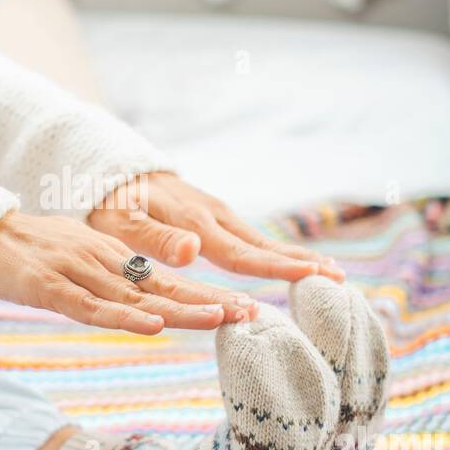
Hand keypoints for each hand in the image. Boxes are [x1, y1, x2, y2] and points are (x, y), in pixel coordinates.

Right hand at [0, 210, 257, 334]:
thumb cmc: (31, 255)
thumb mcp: (80, 265)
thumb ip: (112, 283)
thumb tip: (148, 306)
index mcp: (113, 258)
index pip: (168, 282)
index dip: (206, 296)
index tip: (245, 310)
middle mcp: (104, 262)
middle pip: (164, 288)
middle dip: (209, 301)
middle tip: (251, 314)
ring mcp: (78, 273)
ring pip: (137, 296)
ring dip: (180, 309)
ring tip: (221, 317)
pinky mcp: (50, 287)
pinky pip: (91, 306)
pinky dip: (123, 316)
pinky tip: (151, 325)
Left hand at [89, 173, 345, 281]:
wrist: (109, 170)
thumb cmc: (109, 202)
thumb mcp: (120, 223)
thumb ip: (154, 240)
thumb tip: (194, 252)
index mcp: (194, 223)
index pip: (241, 253)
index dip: (276, 268)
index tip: (312, 276)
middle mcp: (212, 217)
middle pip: (262, 246)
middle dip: (301, 262)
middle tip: (340, 280)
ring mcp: (215, 213)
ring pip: (260, 240)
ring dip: (294, 255)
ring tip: (328, 272)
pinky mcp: (212, 214)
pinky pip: (248, 236)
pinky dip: (274, 249)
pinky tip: (288, 261)